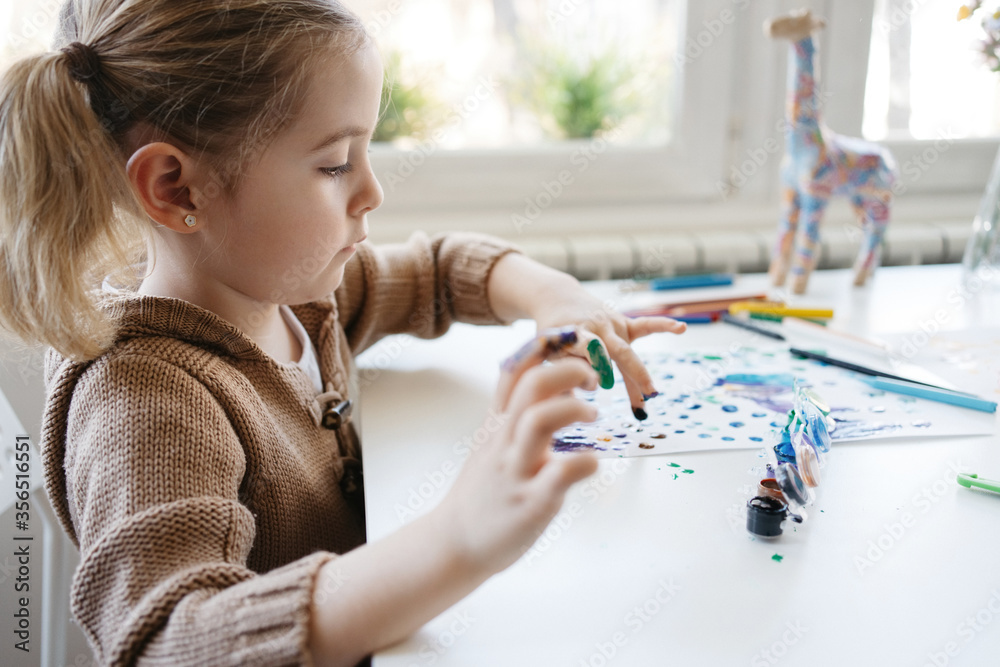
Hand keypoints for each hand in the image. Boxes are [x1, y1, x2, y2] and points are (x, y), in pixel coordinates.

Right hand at [433, 329, 598, 574]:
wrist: (456, 543)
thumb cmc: (484, 491)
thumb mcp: (490, 442)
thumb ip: (513, 412)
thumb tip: (553, 383)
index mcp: (497, 424)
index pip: (514, 369)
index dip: (544, 348)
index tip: (569, 347)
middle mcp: (504, 441)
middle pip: (531, 386)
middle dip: (567, 370)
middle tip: (591, 378)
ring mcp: (516, 470)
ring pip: (539, 421)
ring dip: (573, 409)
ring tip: (592, 415)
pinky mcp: (530, 503)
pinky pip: (560, 474)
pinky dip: (584, 462)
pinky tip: (591, 464)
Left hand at [531, 280, 685, 419]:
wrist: (557, 299)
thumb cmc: (552, 334)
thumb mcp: (548, 352)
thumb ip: (565, 371)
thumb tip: (588, 391)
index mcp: (576, 333)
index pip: (588, 350)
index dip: (594, 366)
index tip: (596, 386)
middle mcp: (598, 327)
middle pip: (619, 353)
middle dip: (633, 375)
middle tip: (644, 399)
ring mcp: (613, 324)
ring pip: (629, 352)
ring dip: (639, 377)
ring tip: (651, 396)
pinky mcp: (624, 323)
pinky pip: (646, 325)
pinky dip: (664, 326)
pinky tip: (682, 328)